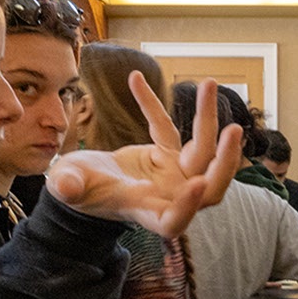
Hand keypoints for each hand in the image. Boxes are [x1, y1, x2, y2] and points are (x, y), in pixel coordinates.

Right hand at [45, 73, 241, 237]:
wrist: (83, 183)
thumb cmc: (78, 191)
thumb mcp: (70, 186)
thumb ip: (69, 185)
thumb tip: (64, 186)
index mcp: (148, 213)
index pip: (176, 219)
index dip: (188, 206)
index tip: (198, 184)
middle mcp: (169, 195)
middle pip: (210, 187)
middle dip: (225, 162)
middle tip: (233, 131)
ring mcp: (173, 174)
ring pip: (202, 151)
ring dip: (207, 119)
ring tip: (208, 84)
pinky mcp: (167, 154)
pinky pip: (167, 127)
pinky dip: (152, 104)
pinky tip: (135, 79)